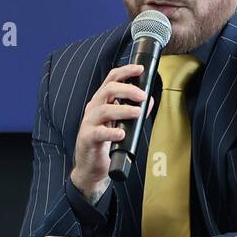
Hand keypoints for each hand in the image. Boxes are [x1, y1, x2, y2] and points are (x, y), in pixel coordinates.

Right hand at [71, 63, 153, 199]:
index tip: (139, 69)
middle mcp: (93, 109)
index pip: (111, 80)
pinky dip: (111, 132)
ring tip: (137, 112)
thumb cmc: (104, 143)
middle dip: (127, 89)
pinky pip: (98, 133)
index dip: (125, 71)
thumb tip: (149, 100)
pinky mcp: (87, 139)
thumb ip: (133, 111)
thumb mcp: (120, 124)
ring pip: (104, 110)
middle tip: (142, 96)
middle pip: (108, 90)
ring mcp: (89, 123)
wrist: (90, 167)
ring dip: (123, 109)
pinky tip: (121, 134)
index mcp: (101, 102)